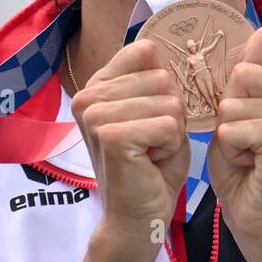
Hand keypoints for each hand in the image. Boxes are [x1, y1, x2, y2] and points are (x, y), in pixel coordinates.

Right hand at [71, 38, 189, 255]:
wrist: (138, 216)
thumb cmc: (152, 165)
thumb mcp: (158, 111)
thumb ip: (157, 78)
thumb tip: (156, 44)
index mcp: (98, 84)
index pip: (147, 51)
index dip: (166, 85)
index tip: (154, 116)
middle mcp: (89, 95)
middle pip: (164, 77)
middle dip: (172, 113)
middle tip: (153, 142)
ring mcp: (96, 114)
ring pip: (170, 102)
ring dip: (173, 132)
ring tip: (152, 152)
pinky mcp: (111, 135)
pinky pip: (168, 125)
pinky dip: (171, 147)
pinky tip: (152, 162)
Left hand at [206, 25, 261, 261]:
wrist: (258, 219)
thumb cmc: (244, 169)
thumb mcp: (236, 112)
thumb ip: (245, 75)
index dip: (237, 74)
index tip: (241, 108)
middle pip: (242, 72)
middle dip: (229, 109)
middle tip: (244, 140)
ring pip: (233, 101)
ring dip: (228, 133)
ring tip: (247, 154)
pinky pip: (233, 126)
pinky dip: (230, 147)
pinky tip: (249, 163)